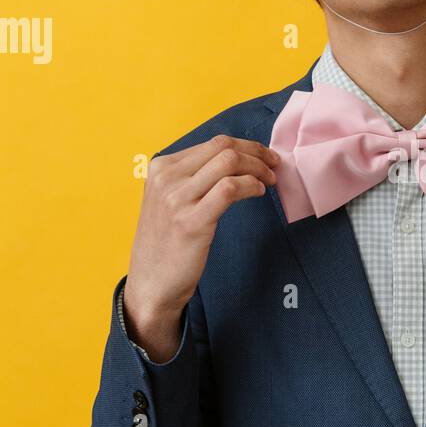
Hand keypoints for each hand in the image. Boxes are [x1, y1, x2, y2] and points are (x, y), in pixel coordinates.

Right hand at [125, 135, 279, 333]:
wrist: (152, 283)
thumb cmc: (168, 243)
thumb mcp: (169, 200)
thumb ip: (193, 178)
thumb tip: (237, 160)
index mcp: (161, 167)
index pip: (213, 143)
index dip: (247, 147)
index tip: (265, 157)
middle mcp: (166, 178)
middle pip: (224, 147)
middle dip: (257, 153)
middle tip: (274, 166)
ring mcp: (176, 198)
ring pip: (229, 162)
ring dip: (258, 168)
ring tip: (269, 181)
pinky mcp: (191, 221)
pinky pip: (230, 188)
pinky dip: (251, 186)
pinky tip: (258, 193)